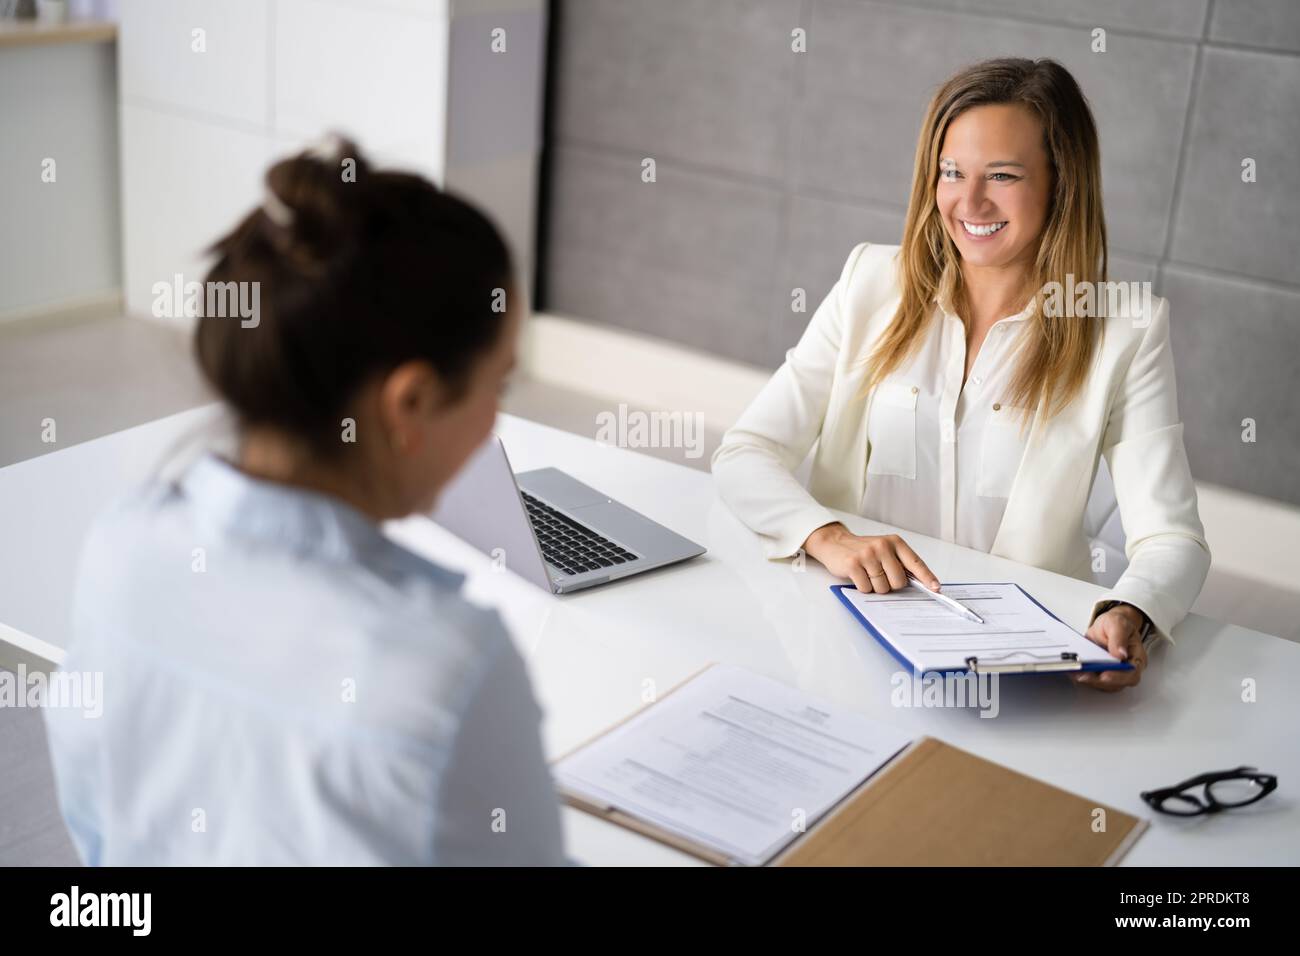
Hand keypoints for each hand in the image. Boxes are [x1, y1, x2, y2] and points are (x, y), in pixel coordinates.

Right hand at [802, 523, 940, 594]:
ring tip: (867, 574)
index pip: (915, 563)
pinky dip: (863, 588)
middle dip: (890, 585)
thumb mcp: (885, 550)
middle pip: (898, 581)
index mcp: (895, 542)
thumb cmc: (863, 550)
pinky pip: (866, 588)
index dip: (927, 577)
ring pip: (882, 587)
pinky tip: (858, 576)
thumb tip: (920, 583)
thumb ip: (901, 563)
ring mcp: (867, 555)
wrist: (835, 542)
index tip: (935, 588)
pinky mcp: (853, 564)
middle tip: (879, 575)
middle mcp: (882, 546)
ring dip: (875, 587)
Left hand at [1075, 605, 1148, 691]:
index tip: (1105, 675)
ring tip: (1074, 671)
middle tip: (1083, 675)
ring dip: (1087, 680)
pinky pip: (1091, 680)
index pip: (1131, 674)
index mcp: (1136, 658)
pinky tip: (1072, 670)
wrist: (1107, 625)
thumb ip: (1119, 637)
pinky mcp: (1099, 673)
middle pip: (1115, 684)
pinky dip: (1081, 676)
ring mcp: (1112, 673)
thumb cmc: (1117, 624)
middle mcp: (1125, 670)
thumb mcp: (1118, 623)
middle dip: (1098, 681)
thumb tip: (1121, 654)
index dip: (1118, 677)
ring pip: (1102, 685)